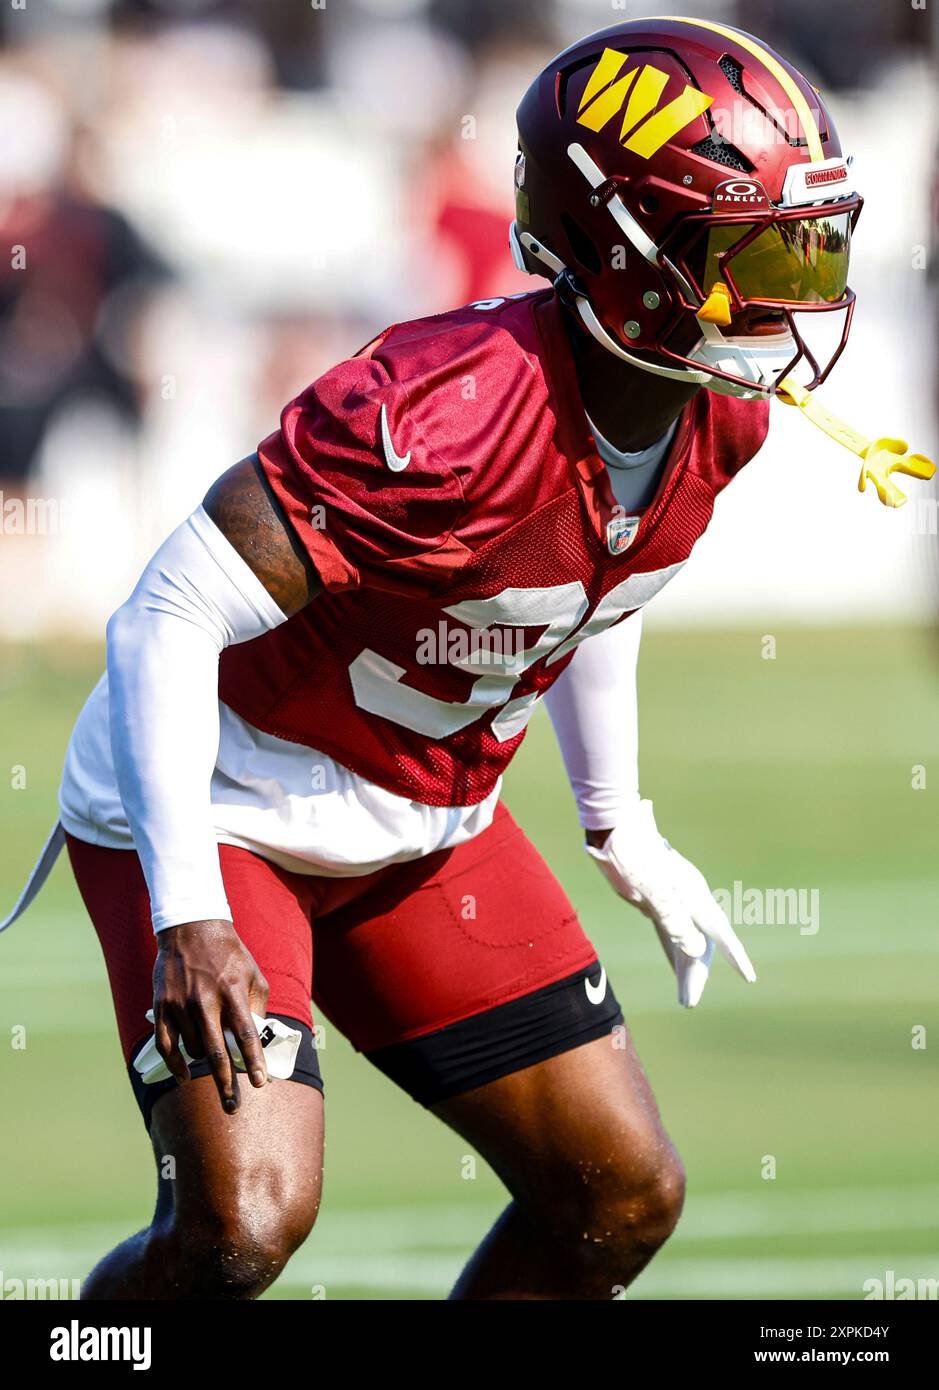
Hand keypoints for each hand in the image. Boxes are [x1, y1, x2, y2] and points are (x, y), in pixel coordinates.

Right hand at [153, 919, 269, 1112]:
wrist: (191, 928)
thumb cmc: (230, 954)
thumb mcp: (254, 974)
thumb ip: (257, 1007)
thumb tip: (255, 1040)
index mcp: (234, 992)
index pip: (246, 1035)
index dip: (254, 1062)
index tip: (260, 1084)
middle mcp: (206, 1000)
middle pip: (217, 1053)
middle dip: (226, 1084)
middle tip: (232, 1107)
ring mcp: (181, 1004)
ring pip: (193, 1050)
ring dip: (204, 1060)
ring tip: (212, 1056)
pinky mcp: (162, 1005)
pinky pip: (166, 1045)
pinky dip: (175, 1065)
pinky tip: (184, 1078)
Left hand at [585, 800, 755, 1007]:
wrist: (612, 827)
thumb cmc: (631, 855)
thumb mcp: (652, 892)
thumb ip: (675, 921)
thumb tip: (696, 952)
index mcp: (692, 894)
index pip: (720, 931)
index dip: (735, 955)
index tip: (750, 977)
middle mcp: (687, 896)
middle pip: (701, 940)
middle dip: (697, 973)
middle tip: (688, 1002)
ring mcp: (674, 897)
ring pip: (687, 938)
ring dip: (686, 967)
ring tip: (686, 997)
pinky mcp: (658, 898)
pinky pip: (672, 933)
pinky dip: (675, 953)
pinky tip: (676, 966)